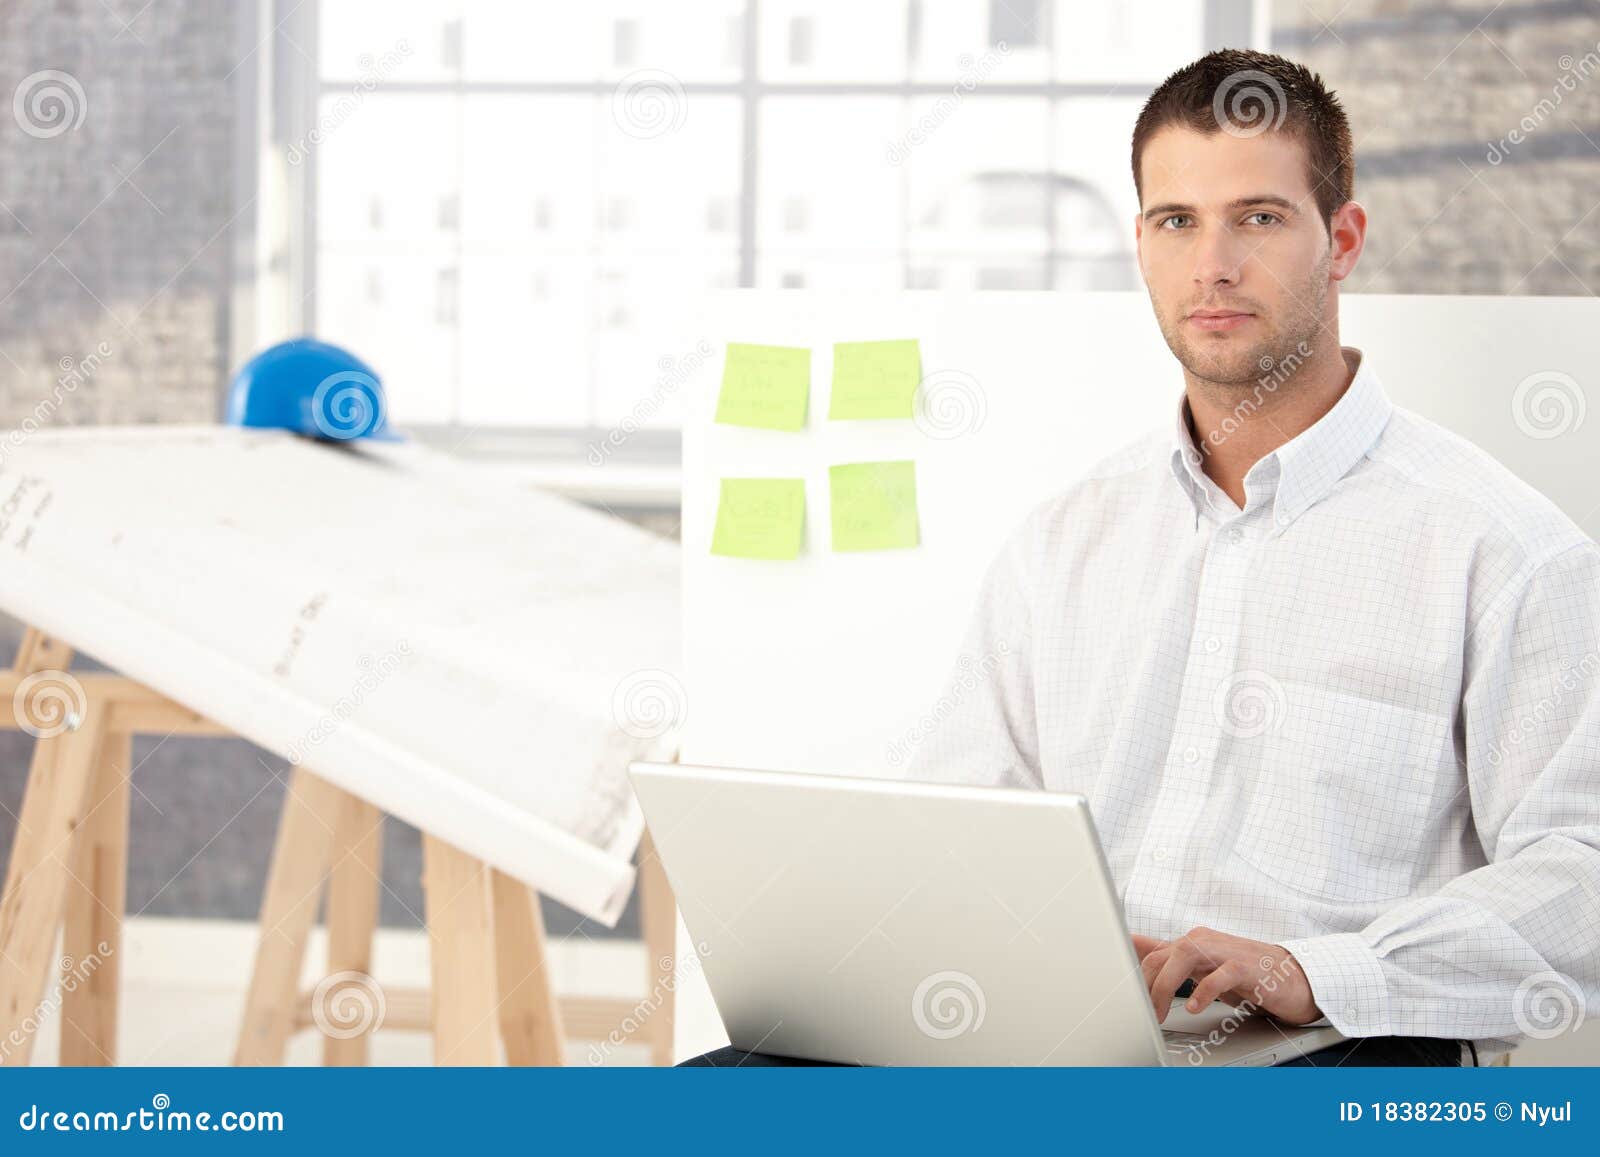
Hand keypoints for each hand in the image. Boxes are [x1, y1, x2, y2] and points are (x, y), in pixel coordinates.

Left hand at [1131, 927, 1322, 1025]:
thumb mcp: (1203, 967)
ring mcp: (1225, 951)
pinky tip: (1196, 1007)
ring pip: (1184, 955)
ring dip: (1167, 985)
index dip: (1136, 981)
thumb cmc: (1246, 973)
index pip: (1151, 956)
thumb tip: (1131, 943)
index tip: (1126, 1003)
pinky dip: (1205, 990)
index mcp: (1191, 943)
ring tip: (1161, 1011)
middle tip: (1143, 1014)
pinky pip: (1221, 974)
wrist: (1294, 978)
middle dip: (1146, 986)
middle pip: (1162, 956)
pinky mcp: (1247, 967)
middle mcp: (1204, 941)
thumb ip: (1168, 957)